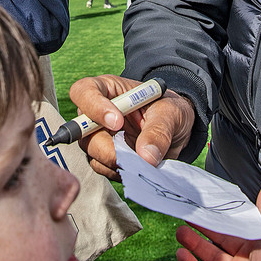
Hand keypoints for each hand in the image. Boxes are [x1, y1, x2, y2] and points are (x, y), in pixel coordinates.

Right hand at [68, 74, 194, 177]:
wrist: (176, 130)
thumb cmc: (169, 110)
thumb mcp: (170, 112)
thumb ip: (158, 131)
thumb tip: (146, 157)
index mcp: (108, 90)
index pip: (84, 91)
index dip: (94, 107)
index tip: (117, 122)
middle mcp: (97, 112)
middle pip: (83, 129)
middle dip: (104, 146)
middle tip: (129, 157)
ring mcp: (99, 136)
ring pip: (91, 152)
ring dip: (115, 161)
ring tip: (142, 161)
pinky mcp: (105, 156)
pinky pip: (103, 168)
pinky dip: (121, 171)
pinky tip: (139, 167)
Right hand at [175, 180, 260, 260]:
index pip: (240, 223)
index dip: (223, 213)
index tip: (207, 202)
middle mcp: (250, 259)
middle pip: (221, 238)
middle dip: (203, 225)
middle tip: (188, 213)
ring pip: (210, 255)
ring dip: (194, 243)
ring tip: (180, 232)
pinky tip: (183, 255)